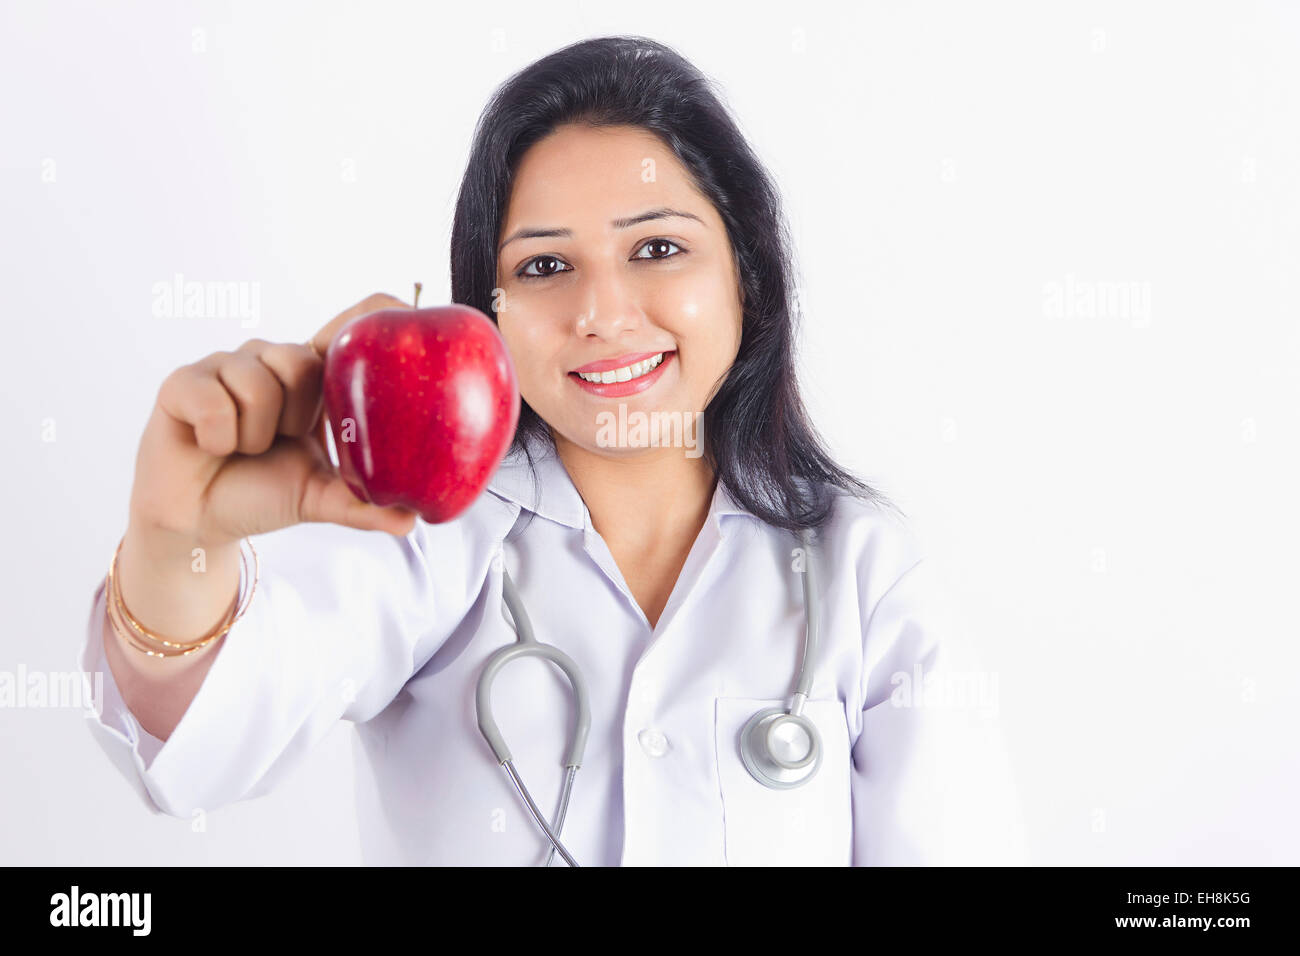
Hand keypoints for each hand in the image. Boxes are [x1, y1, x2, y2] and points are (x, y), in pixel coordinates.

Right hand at [128, 293, 418, 546]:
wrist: (199, 521)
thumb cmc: (262, 493)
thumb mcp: (319, 497)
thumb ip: (361, 504)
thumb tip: (410, 519)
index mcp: (312, 379)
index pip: (344, 330)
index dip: (368, 315)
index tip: (397, 304)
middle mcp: (272, 361)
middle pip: (302, 362)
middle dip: (296, 417)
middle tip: (281, 441)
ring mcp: (226, 366)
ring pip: (259, 385)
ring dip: (255, 435)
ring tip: (245, 448)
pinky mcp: (183, 381)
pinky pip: (214, 401)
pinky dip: (218, 436)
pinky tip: (211, 444)